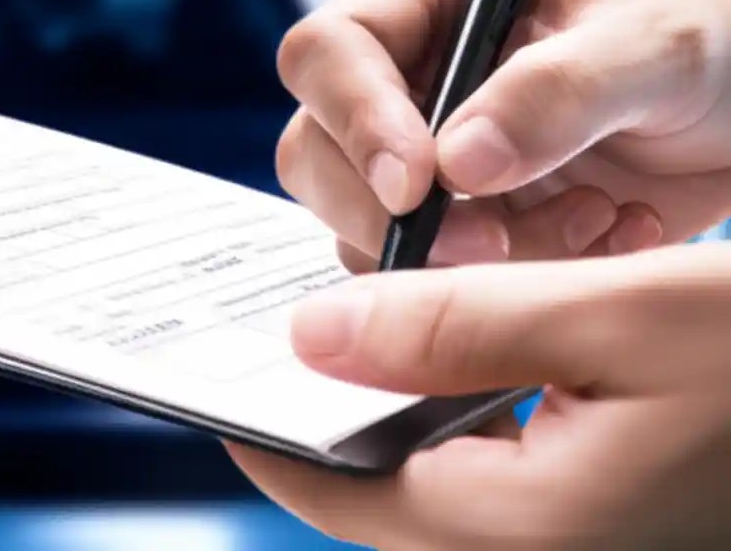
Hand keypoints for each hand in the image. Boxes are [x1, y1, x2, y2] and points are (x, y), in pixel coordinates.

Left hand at [228, 243, 730, 549]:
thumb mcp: (619, 316)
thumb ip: (456, 329)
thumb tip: (313, 338)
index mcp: (526, 534)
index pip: (341, 497)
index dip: (273, 432)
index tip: (224, 370)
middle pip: (382, 496)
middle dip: (332, 415)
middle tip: (294, 328)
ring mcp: (573, 547)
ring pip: (436, 486)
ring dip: (393, 414)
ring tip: (360, 332)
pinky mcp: (602, 525)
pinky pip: (492, 481)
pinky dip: (457, 422)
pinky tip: (454, 359)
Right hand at [277, 0, 730, 269]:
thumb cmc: (702, 58)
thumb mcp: (654, 53)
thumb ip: (558, 91)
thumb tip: (454, 164)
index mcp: (430, 0)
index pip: (328, 51)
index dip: (354, 118)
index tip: (416, 184)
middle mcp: (402, 79)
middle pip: (315, 153)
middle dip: (395, 213)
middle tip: (490, 240)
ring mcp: (415, 159)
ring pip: (359, 230)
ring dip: (468, 254)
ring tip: (585, 221)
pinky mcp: (443, 227)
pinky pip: (420, 279)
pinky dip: (503, 283)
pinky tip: (587, 239)